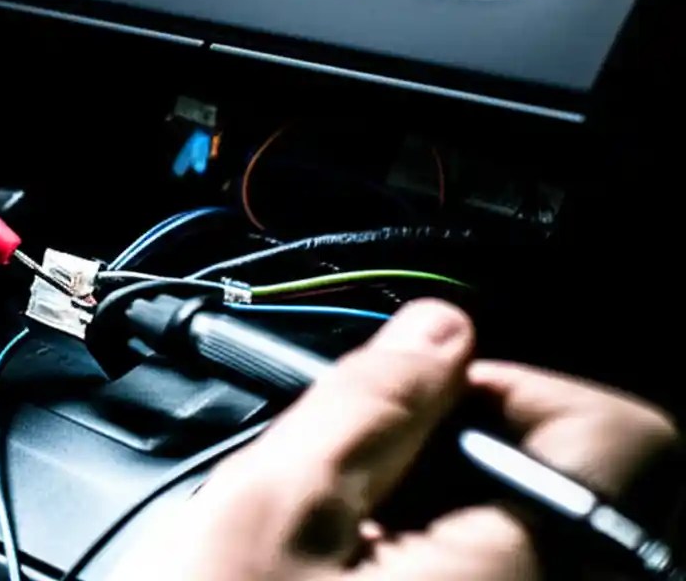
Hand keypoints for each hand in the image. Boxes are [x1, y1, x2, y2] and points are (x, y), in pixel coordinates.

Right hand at [112, 300, 681, 579]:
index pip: (620, 435)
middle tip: (368, 487)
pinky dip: (452, 559)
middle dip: (472, 455)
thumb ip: (366, 405)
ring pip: (545, 536)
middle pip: (586, 488)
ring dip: (457, 510)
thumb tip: (435, 335)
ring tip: (354, 548)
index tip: (418, 414)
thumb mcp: (269, 512)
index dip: (509, 393)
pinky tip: (366, 580)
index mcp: (522, 576)